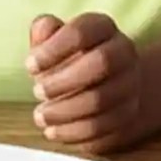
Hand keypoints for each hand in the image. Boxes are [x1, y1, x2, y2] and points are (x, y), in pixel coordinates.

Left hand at [26, 13, 140, 153]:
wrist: (105, 83)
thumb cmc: (69, 58)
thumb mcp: (53, 39)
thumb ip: (44, 31)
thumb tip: (45, 29)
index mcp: (102, 27)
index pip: (81, 32)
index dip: (52, 49)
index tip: (29, 66)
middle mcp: (123, 52)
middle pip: (101, 63)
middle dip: (63, 81)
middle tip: (37, 92)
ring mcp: (131, 84)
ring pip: (103, 100)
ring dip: (66, 111)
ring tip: (41, 116)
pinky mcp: (129, 114)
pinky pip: (106, 127)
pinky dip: (75, 132)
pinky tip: (54, 131)